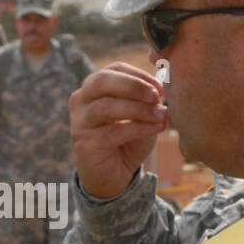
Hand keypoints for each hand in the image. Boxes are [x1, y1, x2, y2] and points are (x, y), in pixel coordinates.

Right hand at [70, 62, 167, 200]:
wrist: (114, 174)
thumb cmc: (128, 140)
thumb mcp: (140, 114)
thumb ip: (148, 99)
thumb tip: (164, 84)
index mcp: (94, 87)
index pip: (114, 69)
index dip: (139, 75)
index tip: (161, 87)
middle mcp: (81, 100)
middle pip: (102, 81)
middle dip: (133, 86)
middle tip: (157, 96)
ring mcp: (79, 121)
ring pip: (106, 106)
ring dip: (139, 110)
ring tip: (162, 115)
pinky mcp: (84, 143)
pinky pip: (113, 132)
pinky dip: (139, 128)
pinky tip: (157, 128)